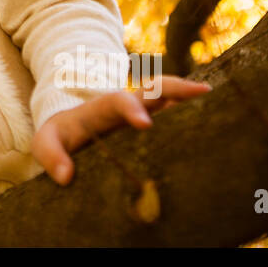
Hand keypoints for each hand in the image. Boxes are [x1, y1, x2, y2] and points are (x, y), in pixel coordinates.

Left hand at [30, 76, 211, 185]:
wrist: (69, 126)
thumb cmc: (59, 136)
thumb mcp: (46, 142)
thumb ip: (50, 155)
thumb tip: (65, 177)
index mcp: (102, 108)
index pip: (118, 102)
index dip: (132, 109)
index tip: (145, 124)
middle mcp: (128, 104)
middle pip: (154, 88)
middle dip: (176, 88)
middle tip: (203, 92)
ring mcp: (145, 111)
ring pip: (172, 97)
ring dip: (192, 97)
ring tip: (221, 100)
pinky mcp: (156, 122)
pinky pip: (178, 114)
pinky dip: (196, 114)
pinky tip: (220, 121)